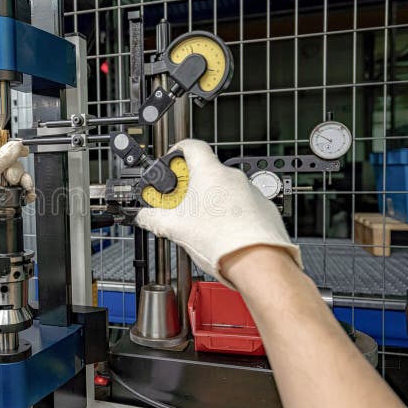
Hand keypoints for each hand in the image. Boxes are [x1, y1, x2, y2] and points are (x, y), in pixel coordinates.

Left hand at [0, 140, 33, 262]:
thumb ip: (0, 159)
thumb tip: (15, 145)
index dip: (10, 149)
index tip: (23, 151)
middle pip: (9, 165)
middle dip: (17, 171)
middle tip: (13, 180)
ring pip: (14, 181)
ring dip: (24, 183)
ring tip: (25, 189)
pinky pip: (15, 196)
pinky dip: (23, 195)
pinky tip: (26, 198)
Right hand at [135, 139, 301, 287]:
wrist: (257, 261)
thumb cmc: (221, 240)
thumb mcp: (175, 228)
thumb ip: (153, 218)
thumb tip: (144, 216)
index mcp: (210, 173)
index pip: (191, 146)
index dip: (177, 151)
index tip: (171, 163)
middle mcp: (232, 177)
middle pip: (206, 172)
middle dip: (190, 187)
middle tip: (180, 205)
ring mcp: (250, 191)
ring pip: (224, 190)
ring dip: (211, 201)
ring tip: (202, 225)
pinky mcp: (263, 208)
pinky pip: (242, 205)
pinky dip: (230, 214)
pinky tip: (222, 233)